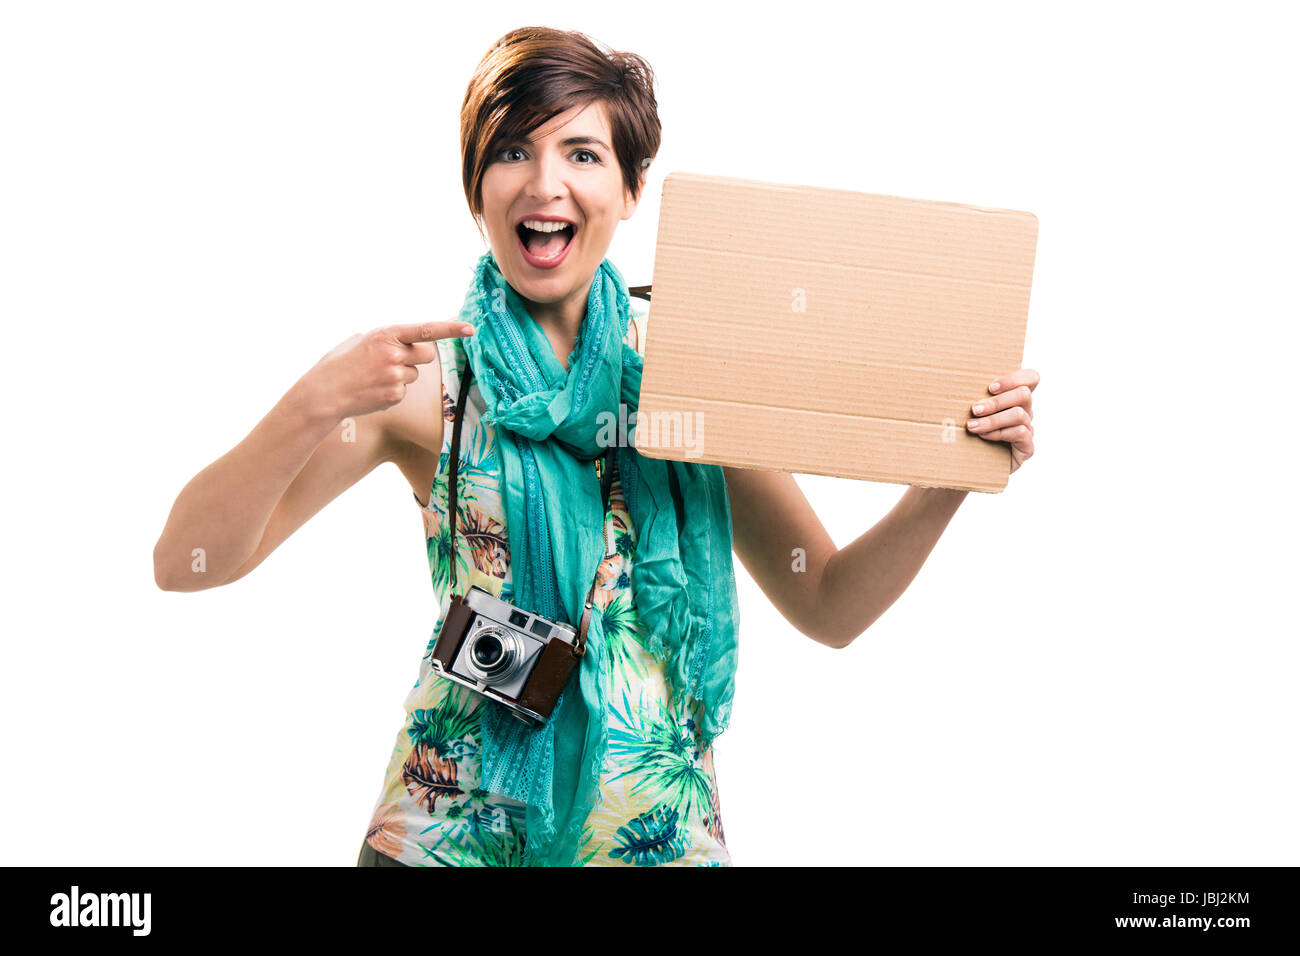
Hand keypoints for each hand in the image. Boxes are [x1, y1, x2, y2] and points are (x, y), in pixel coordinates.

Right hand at [302, 320, 474, 420]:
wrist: (324, 393)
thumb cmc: (339, 364)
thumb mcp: (360, 340)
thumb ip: (386, 339)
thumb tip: (406, 341)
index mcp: (385, 334)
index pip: (426, 329)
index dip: (451, 329)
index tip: (471, 328)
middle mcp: (394, 354)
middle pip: (428, 354)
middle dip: (418, 357)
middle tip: (396, 360)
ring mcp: (396, 376)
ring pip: (415, 374)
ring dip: (401, 375)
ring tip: (375, 377)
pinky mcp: (395, 395)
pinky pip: (404, 391)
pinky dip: (393, 391)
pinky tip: (373, 390)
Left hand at [966, 369, 1037, 473]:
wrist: (972, 467)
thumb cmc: (970, 435)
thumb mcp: (972, 414)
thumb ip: (973, 398)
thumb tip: (950, 383)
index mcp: (1015, 399)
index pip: (1030, 378)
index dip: (1014, 378)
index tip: (990, 387)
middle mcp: (1025, 412)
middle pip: (1024, 394)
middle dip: (996, 401)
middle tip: (974, 409)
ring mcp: (1028, 430)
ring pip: (1019, 414)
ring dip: (993, 419)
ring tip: (972, 426)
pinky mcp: (1027, 448)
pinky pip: (1020, 433)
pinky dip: (999, 433)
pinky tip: (983, 436)